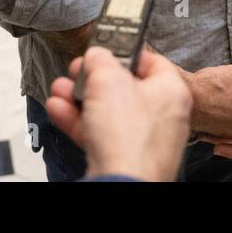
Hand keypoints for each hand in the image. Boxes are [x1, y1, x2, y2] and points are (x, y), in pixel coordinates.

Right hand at [47, 48, 191, 180]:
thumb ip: (101, 60)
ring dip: (80, 98)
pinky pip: (100, 133)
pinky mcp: (124, 157)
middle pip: (125, 87)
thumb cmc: (129, 137)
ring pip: (108, 111)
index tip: (106, 48)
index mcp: (171, 91)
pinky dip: (79, 121)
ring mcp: (143, 140)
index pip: (151, 60)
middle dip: (94, 78)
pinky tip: (60, 109)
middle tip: (79, 71)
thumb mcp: (108, 80)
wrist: (122, 183)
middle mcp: (162, 116)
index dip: (125, 51)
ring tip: (62, 89)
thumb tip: (96, 55)